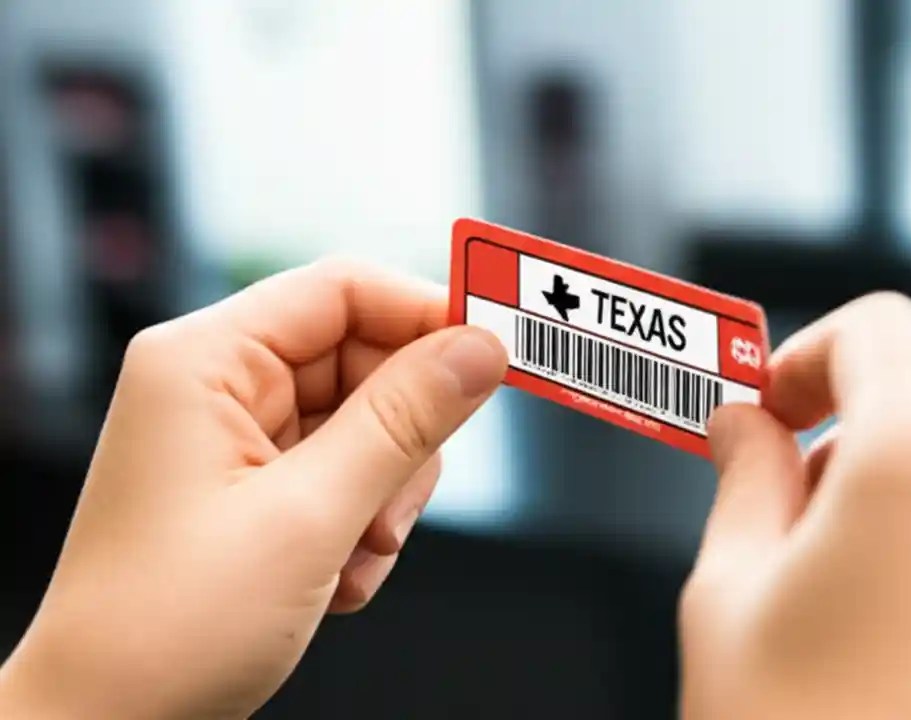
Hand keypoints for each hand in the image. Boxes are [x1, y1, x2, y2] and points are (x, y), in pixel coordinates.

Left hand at [0, 260, 507, 718]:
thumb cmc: (166, 630)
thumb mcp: (309, 518)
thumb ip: (404, 422)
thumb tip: (481, 350)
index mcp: (204, 361)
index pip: (343, 290)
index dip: (427, 314)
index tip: (497, 357)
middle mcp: (218, 387)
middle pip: (366, 362)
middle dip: (401, 440)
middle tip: (396, 510)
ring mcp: (237, 440)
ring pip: (368, 425)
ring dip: (385, 496)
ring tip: (356, 557)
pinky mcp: (255, 489)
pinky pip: (347, 475)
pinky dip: (361, 526)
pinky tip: (335, 579)